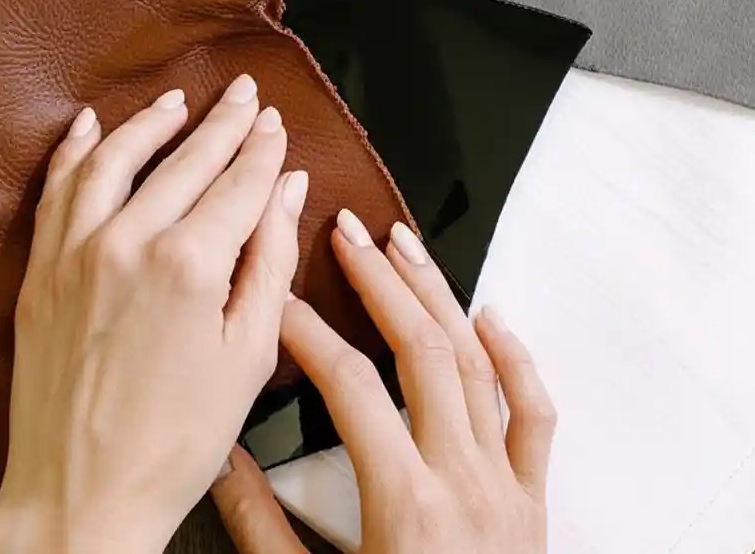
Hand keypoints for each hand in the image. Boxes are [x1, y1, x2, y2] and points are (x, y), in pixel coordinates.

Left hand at [0, 75, 307, 553]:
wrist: (82, 494)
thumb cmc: (173, 442)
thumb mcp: (248, 357)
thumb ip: (269, 262)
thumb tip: (286, 192)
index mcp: (189, 265)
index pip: (237, 183)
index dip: (260, 149)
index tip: (271, 123)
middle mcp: (127, 243)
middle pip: (184, 160)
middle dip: (220, 124)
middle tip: (242, 96)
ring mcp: (74, 254)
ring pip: (115, 159)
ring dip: (150, 123)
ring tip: (178, 101)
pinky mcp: (40, 273)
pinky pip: (57, 191)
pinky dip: (75, 152)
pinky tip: (90, 127)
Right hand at [211, 210, 555, 552]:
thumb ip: (261, 527)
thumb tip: (218, 457)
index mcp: (405, 504)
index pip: (349, 385)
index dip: (307, 331)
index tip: (275, 295)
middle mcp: (465, 481)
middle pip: (422, 351)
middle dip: (379, 281)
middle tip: (345, 231)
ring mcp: (507, 485)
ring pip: (480, 364)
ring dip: (440, 296)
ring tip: (404, 244)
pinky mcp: (534, 499)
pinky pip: (536, 414)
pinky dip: (516, 357)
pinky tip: (491, 316)